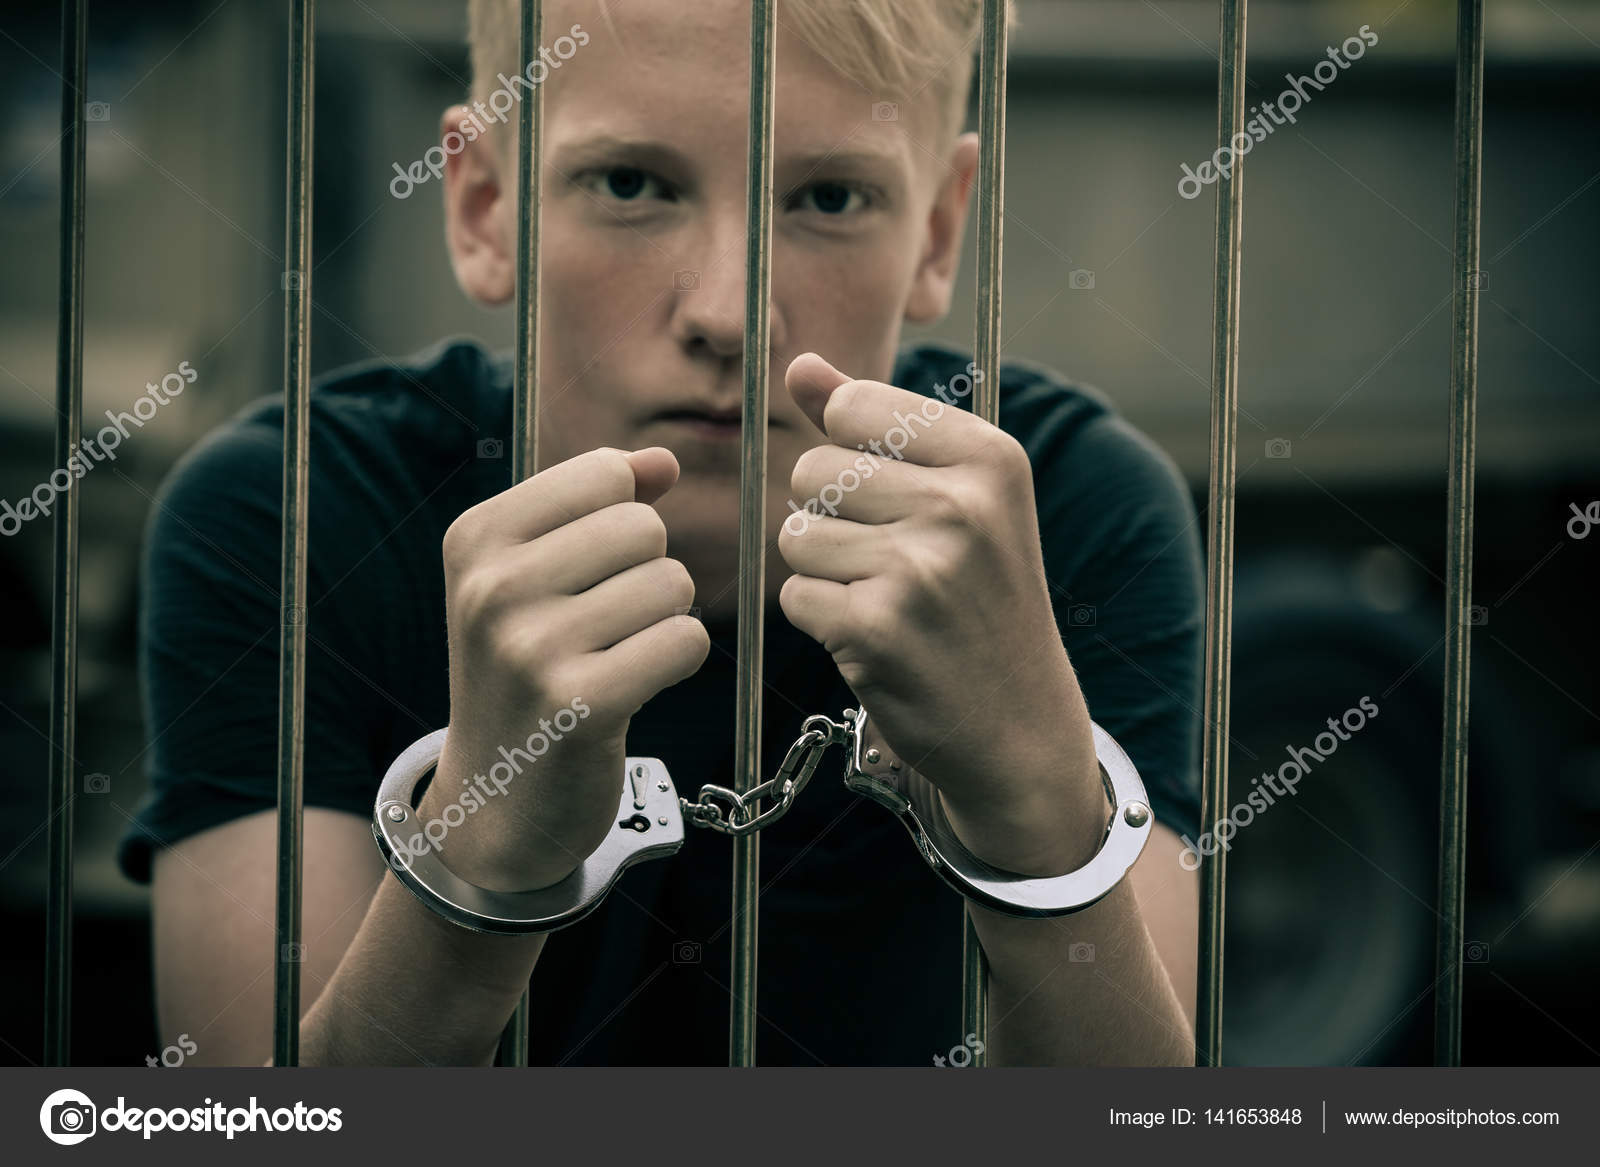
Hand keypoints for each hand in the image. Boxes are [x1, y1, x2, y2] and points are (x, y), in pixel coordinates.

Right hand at [425, 447, 709, 890]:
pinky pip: (685, 641)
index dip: (624, 519)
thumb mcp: (535, 576)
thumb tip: (664, 462)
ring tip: (616, 656)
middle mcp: (492, 587)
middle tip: (607, 625)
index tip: (588, 573)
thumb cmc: (526, 669)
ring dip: (664, 620)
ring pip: (671, 583)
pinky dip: (678, 660)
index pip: (605, 474)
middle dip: (648, 571)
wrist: (496, 799)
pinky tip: (636, 686)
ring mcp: (531, 648)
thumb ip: (599, 506)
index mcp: (474, 539)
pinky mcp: (581, 704)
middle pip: (643, 527)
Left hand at [777, 354, 1104, 875]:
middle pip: (813, 470)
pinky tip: (876, 640)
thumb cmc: (980, 605)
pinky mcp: (877, 626)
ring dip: (823, 574)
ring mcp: (920, 567)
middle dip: (831, 519)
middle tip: (895, 568)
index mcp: (990, 456)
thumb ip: (873, 425)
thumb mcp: (955, 501)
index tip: (898, 503)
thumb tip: (799, 365)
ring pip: (795, 534)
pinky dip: (820, 622)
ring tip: (885, 601)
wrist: (1021, 729)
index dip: (850, 456)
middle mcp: (961, 504)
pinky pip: (794, 595)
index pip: (854, 406)